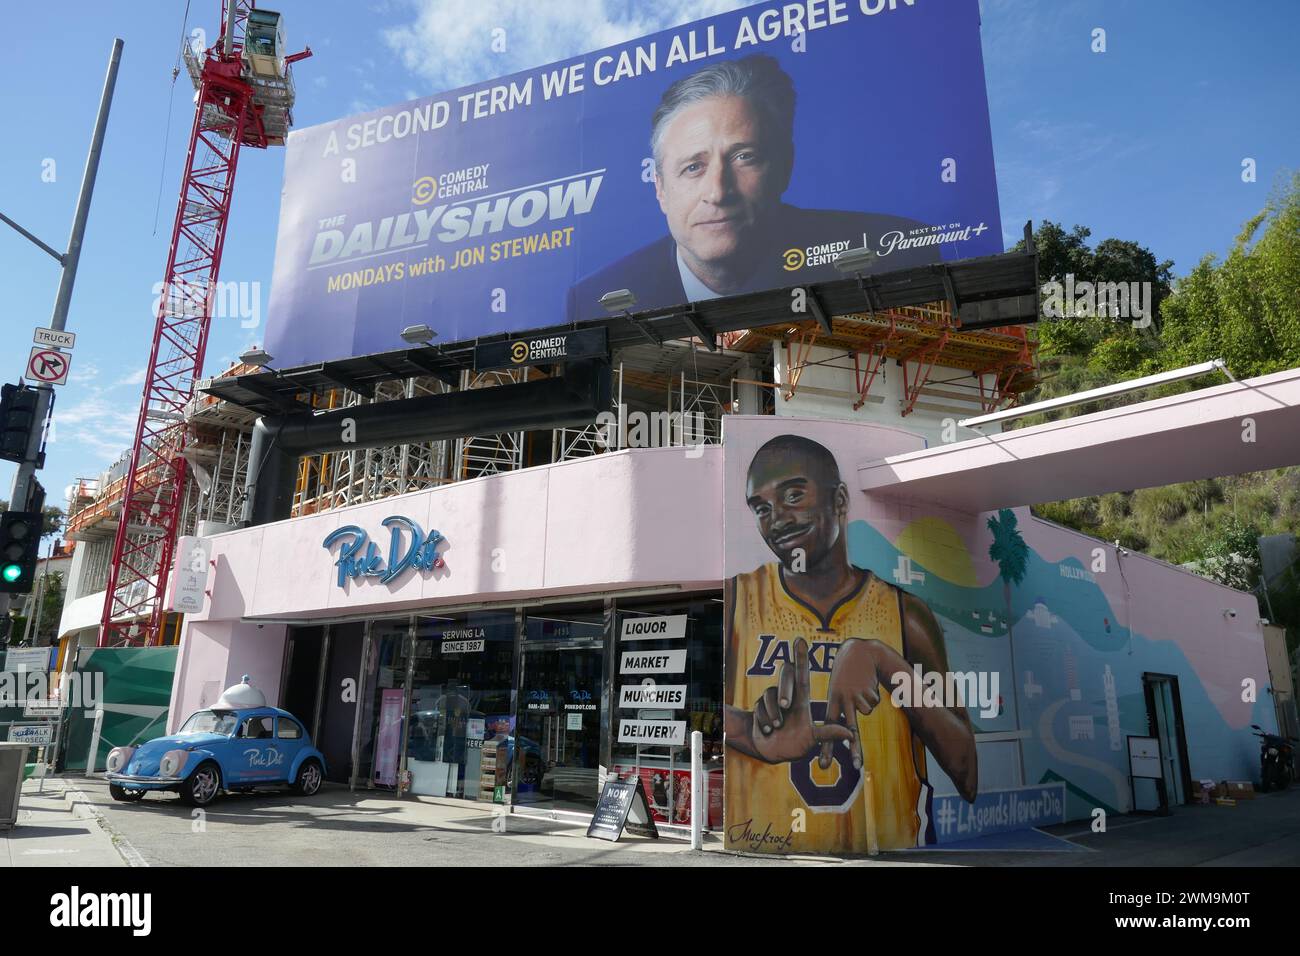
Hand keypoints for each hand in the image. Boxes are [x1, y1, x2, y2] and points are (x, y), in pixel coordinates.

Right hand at [750, 637, 853, 763]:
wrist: (772, 751)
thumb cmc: (796, 744)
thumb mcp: (812, 740)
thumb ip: (827, 734)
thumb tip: (850, 734)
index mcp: (802, 700)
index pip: (801, 674)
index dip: (801, 657)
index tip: (799, 640)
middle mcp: (787, 695)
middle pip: (785, 675)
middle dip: (784, 688)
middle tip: (785, 705)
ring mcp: (772, 700)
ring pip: (769, 694)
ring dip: (773, 713)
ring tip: (776, 727)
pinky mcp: (760, 706)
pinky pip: (759, 707)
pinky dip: (763, 720)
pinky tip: (767, 730)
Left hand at [824, 638, 891, 769]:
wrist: (859, 652)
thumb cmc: (847, 675)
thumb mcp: (840, 691)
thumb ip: (843, 712)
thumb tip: (849, 736)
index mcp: (832, 702)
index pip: (828, 729)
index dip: (827, 748)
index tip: (824, 765)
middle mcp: (842, 701)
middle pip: (849, 729)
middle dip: (854, 748)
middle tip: (855, 766)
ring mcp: (855, 696)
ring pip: (867, 711)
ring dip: (869, 701)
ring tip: (862, 686)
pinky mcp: (866, 689)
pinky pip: (875, 702)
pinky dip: (875, 694)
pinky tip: (867, 682)